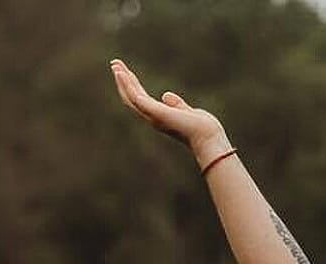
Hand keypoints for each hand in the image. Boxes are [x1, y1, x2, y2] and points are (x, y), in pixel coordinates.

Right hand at [109, 58, 229, 166]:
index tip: (126, 72)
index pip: (141, 100)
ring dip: (122, 80)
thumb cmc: (203, 129)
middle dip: (123, 81)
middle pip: (131, 98)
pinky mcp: (155, 112)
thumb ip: (177, 105)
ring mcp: (152, 116)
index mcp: (160, 118)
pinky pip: (136, 97)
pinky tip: (122, 73)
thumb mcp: (188, 113)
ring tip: (115, 64)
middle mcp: (153, 118)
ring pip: (130, 96)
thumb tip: (166, 95)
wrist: (209, 138)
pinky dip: (127, 85)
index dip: (132, 86)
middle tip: (115, 64)